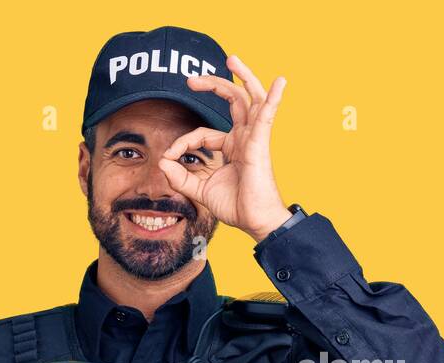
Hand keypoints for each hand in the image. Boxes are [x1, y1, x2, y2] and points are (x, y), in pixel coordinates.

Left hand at [158, 55, 291, 242]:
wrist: (254, 221)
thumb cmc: (236, 206)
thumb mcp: (199, 190)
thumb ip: (179, 177)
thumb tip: (162, 162)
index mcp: (231, 147)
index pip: (201, 134)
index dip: (181, 143)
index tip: (169, 158)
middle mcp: (244, 138)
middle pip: (232, 101)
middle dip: (212, 85)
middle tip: (191, 78)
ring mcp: (253, 138)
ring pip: (250, 98)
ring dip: (242, 77)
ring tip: (232, 59)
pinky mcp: (260, 143)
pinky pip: (267, 115)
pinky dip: (273, 97)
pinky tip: (280, 82)